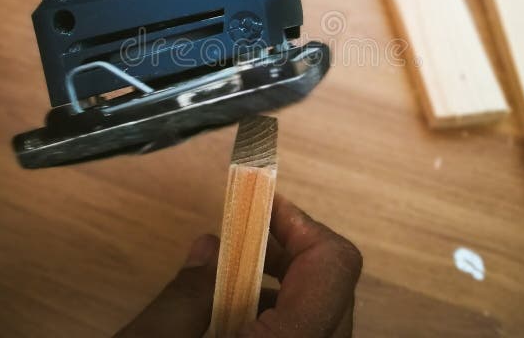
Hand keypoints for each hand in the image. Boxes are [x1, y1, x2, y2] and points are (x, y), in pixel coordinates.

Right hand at [115, 195, 362, 337]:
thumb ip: (187, 292)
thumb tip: (209, 248)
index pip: (335, 266)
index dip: (301, 223)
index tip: (260, 204)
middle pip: (335, 287)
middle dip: (289, 252)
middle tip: (241, 235)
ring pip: (325, 316)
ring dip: (284, 283)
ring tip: (230, 276)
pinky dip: (279, 318)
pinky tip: (235, 318)